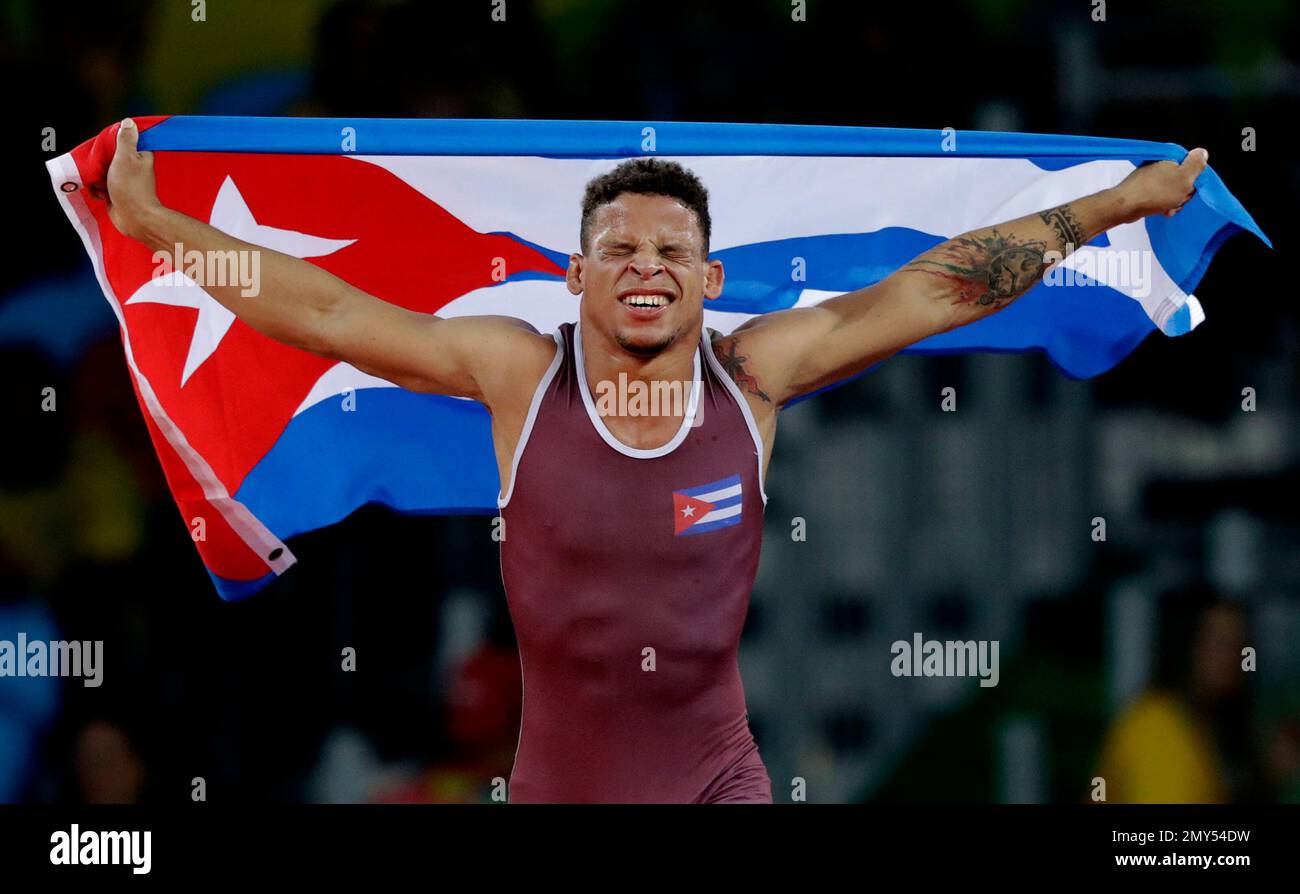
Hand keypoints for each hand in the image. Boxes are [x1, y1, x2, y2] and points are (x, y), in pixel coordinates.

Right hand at [104, 118, 162, 242]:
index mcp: (140, 156)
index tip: (104, 151)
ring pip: (102, 172)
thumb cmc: (131, 187)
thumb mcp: (126, 157)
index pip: (121, 143)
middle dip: (99, 163)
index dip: (109, 145)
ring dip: (96, 178)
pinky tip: (101, 195)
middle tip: (101, 170)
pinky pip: (100, 186)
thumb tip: (128, 122)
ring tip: (101, 185)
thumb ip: (126, 140)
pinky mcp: (116, 193)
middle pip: (108, 157)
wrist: (135, 218)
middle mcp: (133, 167)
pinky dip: (97, 190)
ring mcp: (124, 181)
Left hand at [1114, 147, 1208, 221]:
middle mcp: (1160, 164)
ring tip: (1168, 208)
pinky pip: (1159, 196)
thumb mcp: (1184, 178)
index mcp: (1170, 157)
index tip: (1189, 189)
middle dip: (1183, 193)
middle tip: (1177, 200)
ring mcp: (1150, 176)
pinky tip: (1162, 211)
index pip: (1191, 166)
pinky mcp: (1143, 188)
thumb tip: (1202, 152)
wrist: (1125, 206)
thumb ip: (1196, 164)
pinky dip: (1162, 204)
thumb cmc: (1156, 192)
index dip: (1193, 180)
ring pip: (1171, 190)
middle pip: (1182, 179)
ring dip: (1173, 201)